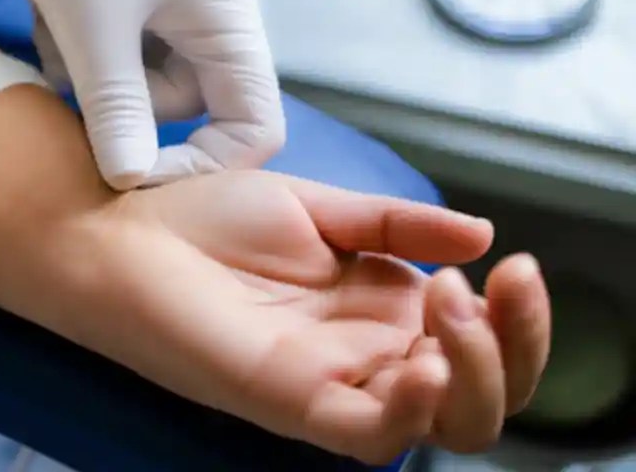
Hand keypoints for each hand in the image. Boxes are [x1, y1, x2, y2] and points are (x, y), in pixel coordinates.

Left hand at [0, 0, 283, 188]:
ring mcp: (165, 1)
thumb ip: (117, 107)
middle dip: (117, 104)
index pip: (254, 127)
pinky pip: (103, 47)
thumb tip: (131, 182)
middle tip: (70, 66)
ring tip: (52, 18)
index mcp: (227, 20)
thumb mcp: (93, 20)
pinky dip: (69, 38)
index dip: (202, 164)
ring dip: (84, 70)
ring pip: (131, 80)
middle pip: (180, 107)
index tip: (130, 171)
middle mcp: (208, 15)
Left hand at [80, 171, 549, 463]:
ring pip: (445, 421)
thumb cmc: (204, 218)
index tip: (514, 264)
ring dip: (475, 371)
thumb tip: (482, 232)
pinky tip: (423, 366)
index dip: (518, 314)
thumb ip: (396, 223)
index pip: (482, 337)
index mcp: (383, 307)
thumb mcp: (316, 207)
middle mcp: (370, 353)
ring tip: (447, 304)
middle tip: (483, 285)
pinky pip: (371, 434)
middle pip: (483, 390)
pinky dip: (412, 411)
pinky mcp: (292, 401)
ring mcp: (335, 382)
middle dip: (515, 345)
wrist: (124, 232)